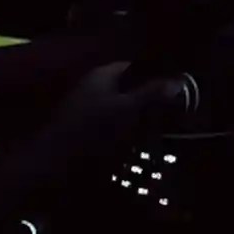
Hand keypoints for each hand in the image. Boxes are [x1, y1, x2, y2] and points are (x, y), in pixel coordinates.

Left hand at [25, 62, 188, 179]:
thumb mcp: (127, 109)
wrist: (54, 166)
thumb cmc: (91, 131)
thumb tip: (178, 80)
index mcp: (102, 76)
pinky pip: (115, 127)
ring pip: (123, 108)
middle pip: (129, 87)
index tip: (176, 87)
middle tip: (175, 109)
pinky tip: (143, 142)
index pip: (134, 66)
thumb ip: (152, 93)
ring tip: (164, 128)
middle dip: (150, 98)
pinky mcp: (88, 133)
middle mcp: (94, 88)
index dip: (155, 74)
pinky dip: (129, 132)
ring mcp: (89, 111)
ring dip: (141, 118)